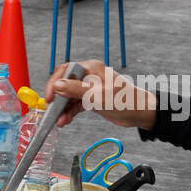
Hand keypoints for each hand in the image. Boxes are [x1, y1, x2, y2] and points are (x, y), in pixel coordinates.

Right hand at [43, 60, 157, 129]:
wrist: (141, 113)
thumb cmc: (127, 100)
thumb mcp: (99, 96)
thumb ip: (77, 90)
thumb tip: (57, 85)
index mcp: (91, 68)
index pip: (66, 70)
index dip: (55, 83)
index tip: (49, 97)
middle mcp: (89, 76)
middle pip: (65, 84)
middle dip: (57, 99)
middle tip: (51, 112)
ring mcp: (90, 89)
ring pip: (69, 97)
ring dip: (63, 109)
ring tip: (60, 121)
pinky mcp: (92, 100)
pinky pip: (75, 105)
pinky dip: (70, 113)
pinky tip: (65, 121)